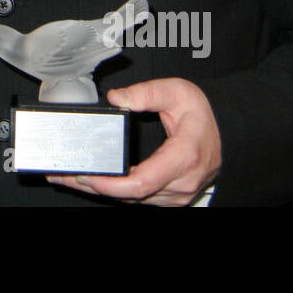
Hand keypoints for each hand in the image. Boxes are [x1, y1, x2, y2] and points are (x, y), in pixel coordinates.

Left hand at [47, 77, 220, 205]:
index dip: (111, 184)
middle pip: (131, 195)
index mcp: (182, 158)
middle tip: (64, 174)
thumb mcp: (177, 92)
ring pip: (134, 200)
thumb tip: (116, 98)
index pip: (142, 182)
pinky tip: (96, 181)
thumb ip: (146, 93)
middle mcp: (180, 183)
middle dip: (95, 186)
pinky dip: (116, 191)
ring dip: (102, 191)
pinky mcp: (171, 196)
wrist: (228, 132)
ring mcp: (177, 194)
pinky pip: (140, 198)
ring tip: (71, 176)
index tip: (87, 175)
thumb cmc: (204, 114)